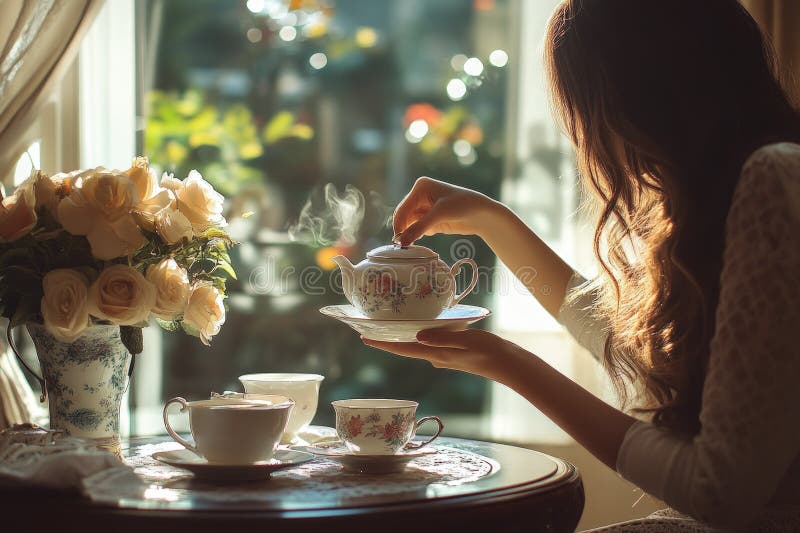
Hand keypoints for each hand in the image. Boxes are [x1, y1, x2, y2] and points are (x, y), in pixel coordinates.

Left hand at [361, 328, 526, 380]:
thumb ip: (441, 339)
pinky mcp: (453, 353)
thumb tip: (417, 337)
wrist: (508, 364)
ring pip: (417, 346)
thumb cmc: (488, 351)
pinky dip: (419, 335)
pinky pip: (429, 343)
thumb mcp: (465, 341)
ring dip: (403, 337)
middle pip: (405, 348)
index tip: (363, 338)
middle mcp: (436, 357)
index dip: (382, 345)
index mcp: (435, 354)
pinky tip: (421, 326)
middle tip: (371, 327)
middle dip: (388, 339)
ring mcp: (444, 356)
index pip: (402, 350)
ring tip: (390, 324)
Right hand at [392, 177, 500, 245]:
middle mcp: (420, 196)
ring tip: (414, 243)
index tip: (398, 241)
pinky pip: (419, 228)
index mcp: (421, 187)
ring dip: (412, 233)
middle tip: (403, 246)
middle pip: (404, 216)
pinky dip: (420, 234)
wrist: (481, 214)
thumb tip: (401, 242)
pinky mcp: (431, 219)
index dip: (399, 225)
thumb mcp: (439, 215)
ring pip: (410, 224)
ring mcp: (425, 208)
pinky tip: (431, 233)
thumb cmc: (462, 206)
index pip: (403, 208)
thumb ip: (419, 228)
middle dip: (404, 230)